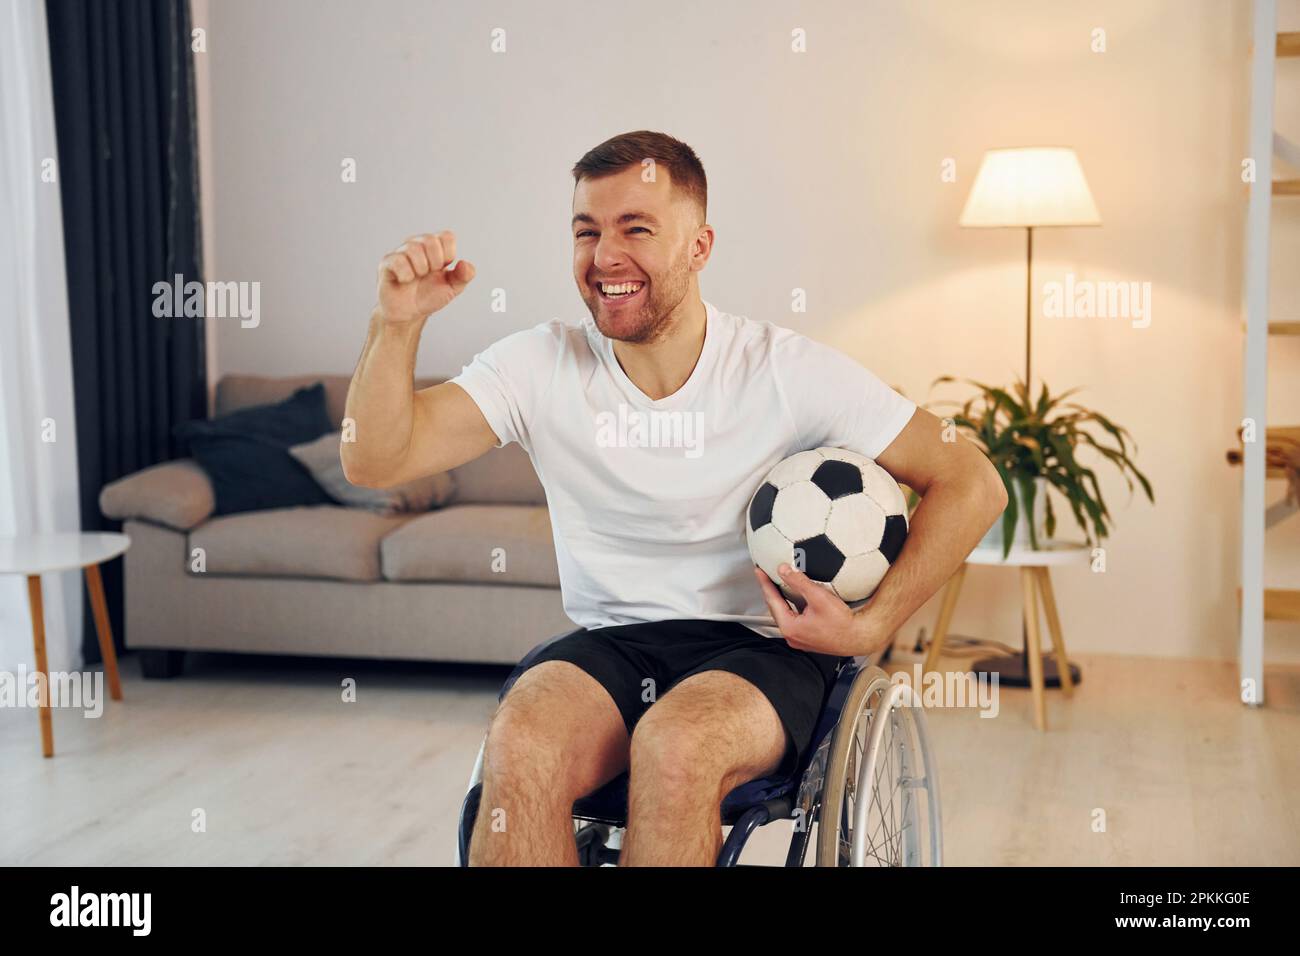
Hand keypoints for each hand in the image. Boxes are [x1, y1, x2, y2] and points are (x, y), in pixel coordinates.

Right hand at [376, 230, 475, 323]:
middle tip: (428, 274)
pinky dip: (406, 275)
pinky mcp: (387, 263)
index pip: (446, 236)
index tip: (442, 269)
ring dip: (420, 269)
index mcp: (434, 247)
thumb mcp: (452, 288)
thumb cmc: (429, 296)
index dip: (448, 255)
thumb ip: (464, 276)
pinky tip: (405, 281)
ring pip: (413, 248)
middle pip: (430, 240)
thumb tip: (465, 264)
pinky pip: (398, 261)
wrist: (410, 313)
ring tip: (416, 278)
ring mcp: (401, 252)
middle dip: (435, 263)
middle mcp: (417, 244)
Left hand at [753, 564, 889, 657]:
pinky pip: (796, 620)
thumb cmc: (842, 622)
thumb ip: (799, 582)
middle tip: (766, 577)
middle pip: (777, 609)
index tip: (758, 571)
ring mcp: (801, 639)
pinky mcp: (810, 639)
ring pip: (786, 615)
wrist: (860, 638)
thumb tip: (783, 569)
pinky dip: (794, 607)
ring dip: (783, 600)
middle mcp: (792, 636)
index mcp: (789, 627)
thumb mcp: (819, 597)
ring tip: (780, 585)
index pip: (772, 600)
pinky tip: (799, 599)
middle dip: (771, 592)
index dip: (765, 583)